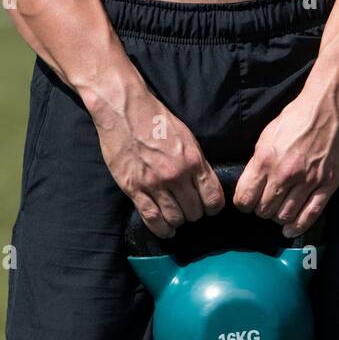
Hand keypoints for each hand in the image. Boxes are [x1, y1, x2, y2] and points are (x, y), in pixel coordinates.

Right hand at [90, 86, 224, 238]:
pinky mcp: (134, 188)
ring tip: (176, 217)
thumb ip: (197, 162)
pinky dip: (162, 229)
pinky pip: (152, 218)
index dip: (213, 207)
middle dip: (194, 213)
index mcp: (193, 160)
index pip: (213, 197)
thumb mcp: (186, 137)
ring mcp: (154, 184)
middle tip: (189, 209)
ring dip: (178, 221)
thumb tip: (205, 184)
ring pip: (175, 218)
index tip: (209, 208)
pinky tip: (165, 229)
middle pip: (194, 212)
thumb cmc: (156, 119)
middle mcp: (176, 175)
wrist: (125, 110)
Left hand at [233, 87, 338, 236]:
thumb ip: (258, 161)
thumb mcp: (267, 135)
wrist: (329, 107)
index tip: (246, 201)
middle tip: (264, 204)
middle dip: (261, 210)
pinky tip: (291, 230)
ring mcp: (308, 181)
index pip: (245, 197)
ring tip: (278, 211)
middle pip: (264, 210)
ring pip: (285, 215)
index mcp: (265, 160)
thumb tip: (252, 183)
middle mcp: (285, 174)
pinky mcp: (327, 184)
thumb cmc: (297, 117)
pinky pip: (311, 214)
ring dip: (278, 217)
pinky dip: (298, 226)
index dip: (243, 203)